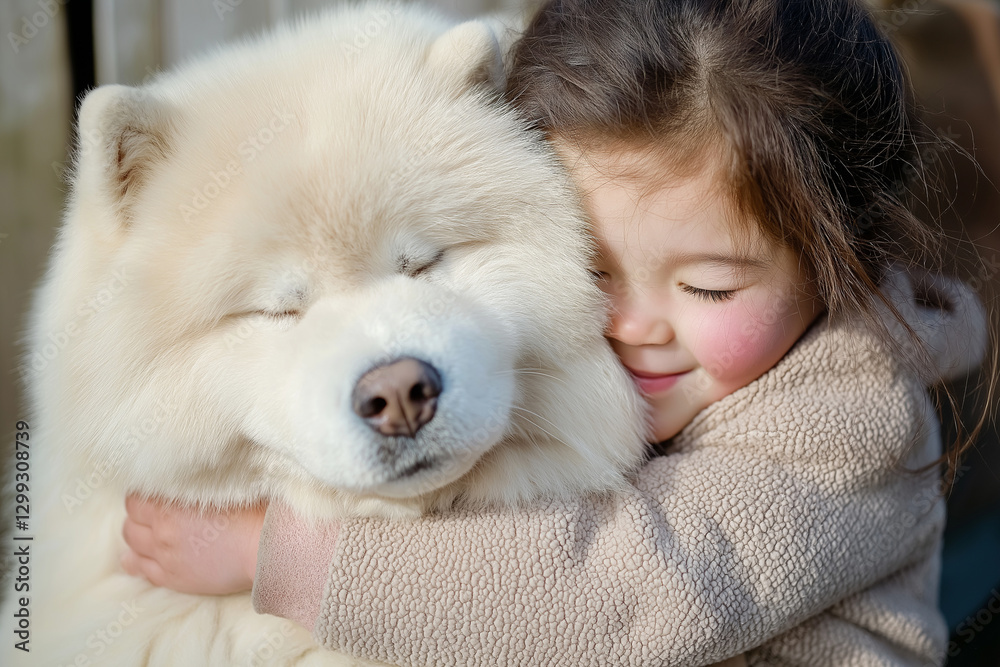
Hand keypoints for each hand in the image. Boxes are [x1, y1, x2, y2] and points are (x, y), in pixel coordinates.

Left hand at [121, 495, 266, 594]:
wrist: (265, 549)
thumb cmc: (251, 513)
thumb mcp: (222, 488)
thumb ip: (194, 485)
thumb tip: (185, 478)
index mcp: (171, 508)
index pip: (135, 499)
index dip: (144, 496)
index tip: (155, 495)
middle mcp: (162, 533)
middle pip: (130, 523)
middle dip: (139, 517)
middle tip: (155, 514)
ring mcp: (166, 558)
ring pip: (132, 546)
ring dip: (139, 538)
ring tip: (153, 533)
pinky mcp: (174, 579)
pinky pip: (142, 570)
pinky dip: (138, 561)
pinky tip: (142, 557)